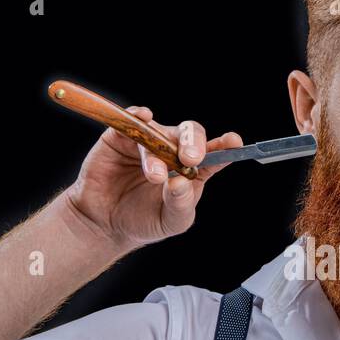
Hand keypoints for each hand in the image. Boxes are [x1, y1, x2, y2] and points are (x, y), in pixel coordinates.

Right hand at [66, 107, 241, 249]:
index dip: (225, 145)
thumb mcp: (170, 221)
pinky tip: (144, 117)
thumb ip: (181, 204)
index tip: (233, 141)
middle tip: (190, 158)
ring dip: (158, 153)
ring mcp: (148, 141)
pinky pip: (132, 118)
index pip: (215, 154)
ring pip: (160, 134)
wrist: (105, 224)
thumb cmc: (144, 221)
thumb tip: (181, 182)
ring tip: (155, 176)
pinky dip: (138, 114)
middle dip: (193, 142)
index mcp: (193, 171)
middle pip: (191, 134)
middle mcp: (173, 151)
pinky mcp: (121, 137)